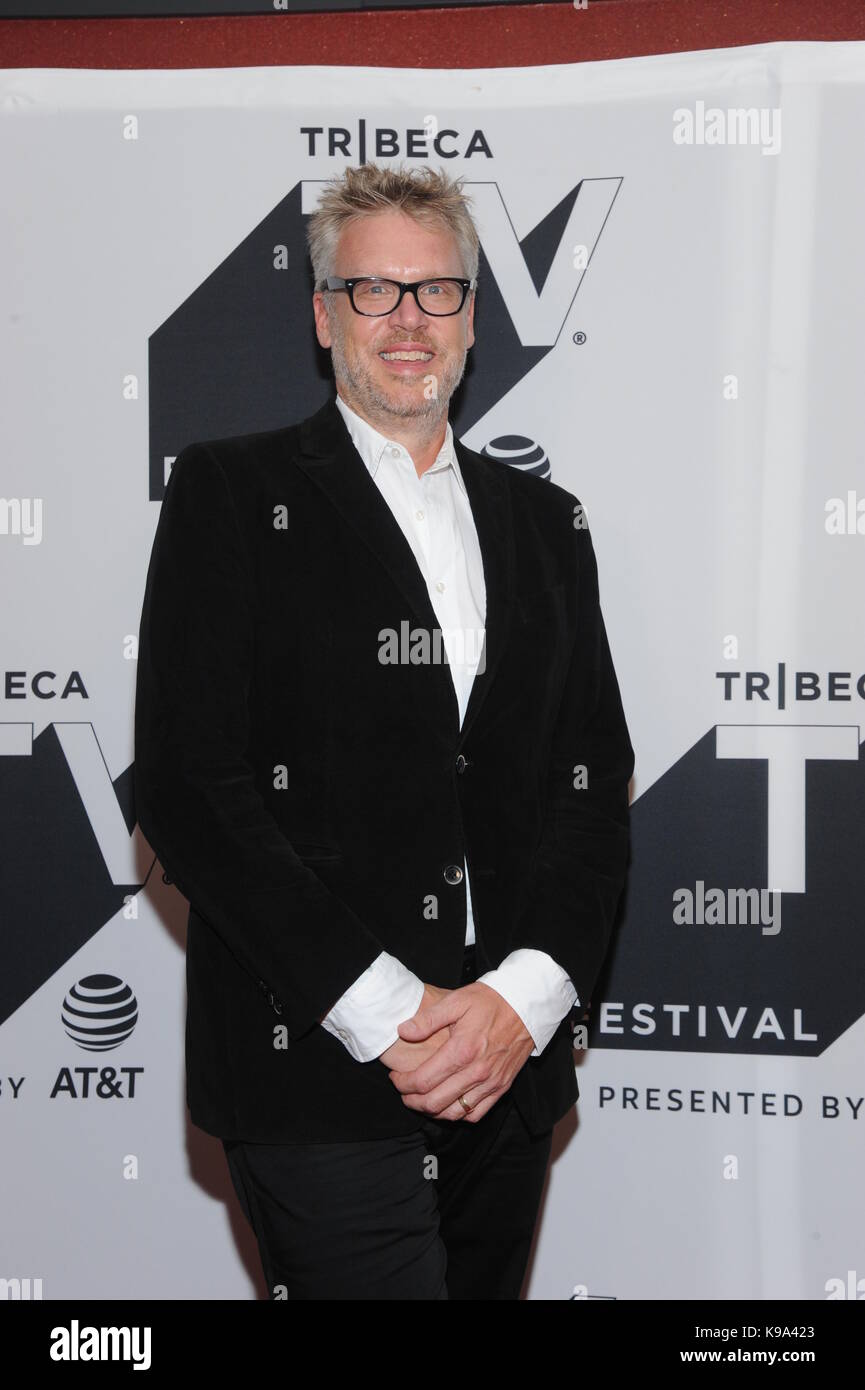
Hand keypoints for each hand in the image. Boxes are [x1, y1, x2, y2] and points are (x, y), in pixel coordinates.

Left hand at [386, 982, 534, 1122]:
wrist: (526, 1006)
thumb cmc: (490, 1001)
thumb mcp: (457, 1000)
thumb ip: (428, 1019)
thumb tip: (403, 1031)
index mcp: (461, 1051)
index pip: (423, 1081)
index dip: (403, 1083)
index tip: (395, 1077)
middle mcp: (476, 1072)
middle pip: (434, 1103)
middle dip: (412, 1101)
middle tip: (403, 1091)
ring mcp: (490, 1083)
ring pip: (454, 1113)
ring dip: (433, 1111)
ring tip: (421, 1100)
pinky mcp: (502, 1087)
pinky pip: (476, 1114)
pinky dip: (458, 1115)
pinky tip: (448, 1104)